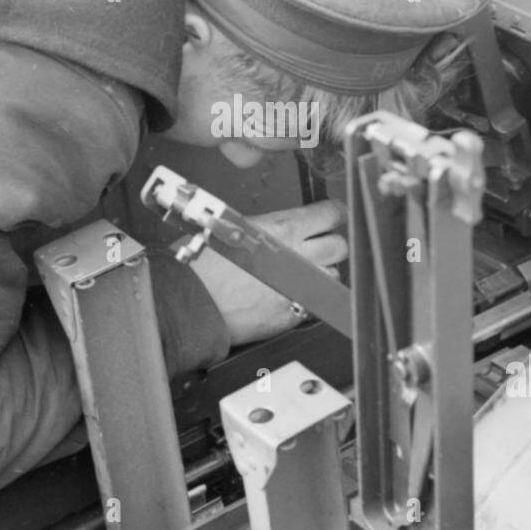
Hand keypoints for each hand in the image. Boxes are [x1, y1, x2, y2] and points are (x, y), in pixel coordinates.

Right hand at [188, 200, 347, 346]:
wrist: (190, 302)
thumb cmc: (203, 263)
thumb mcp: (235, 229)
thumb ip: (267, 229)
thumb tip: (278, 229)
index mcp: (285, 228)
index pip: (332, 214)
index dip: (333, 215)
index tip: (330, 217)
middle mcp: (299, 257)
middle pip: (339, 246)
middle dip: (329, 245)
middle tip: (314, 247)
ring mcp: (300, 288)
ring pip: (332, 277)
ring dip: (321, 274)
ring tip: (299, 275)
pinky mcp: (294, 315)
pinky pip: (316, 304)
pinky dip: (308, 300)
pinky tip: (287, 297)